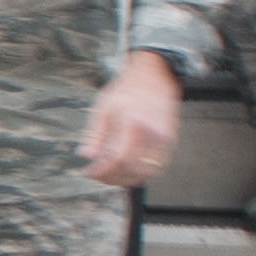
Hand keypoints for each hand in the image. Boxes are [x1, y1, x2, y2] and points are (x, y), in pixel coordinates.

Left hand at [83, 50, 183, 188]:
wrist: (153, 76)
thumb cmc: (126, 90)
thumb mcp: (103, 106)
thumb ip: (94, 133)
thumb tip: (85, 156)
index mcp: (131, 120)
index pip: (116, 156)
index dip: (101, 170)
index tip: (88, 172)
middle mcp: (150, 130)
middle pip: (130, 167)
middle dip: (111, 177)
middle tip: (97, 176)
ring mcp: (163, 137)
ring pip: (145, 171)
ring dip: (126, 180)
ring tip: (111, 176)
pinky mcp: (171, 140)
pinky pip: (158, 166)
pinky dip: (142, 174)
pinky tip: (128, 171)